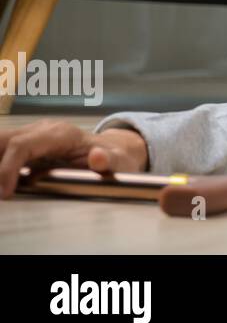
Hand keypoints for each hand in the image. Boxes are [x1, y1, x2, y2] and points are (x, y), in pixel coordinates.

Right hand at [0, 120, 147, 198]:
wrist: (113, 152)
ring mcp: (33, 136)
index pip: (22, 145)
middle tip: (0, 192)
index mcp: (61, 134)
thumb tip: (97, 157)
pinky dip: (2, 164)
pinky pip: (5, 150)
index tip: (5, 193)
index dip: (8, 168)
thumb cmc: (114, 158)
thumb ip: (109, 161)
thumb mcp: (119, 162)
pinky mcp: (27, 145)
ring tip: (3, 188)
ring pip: (2, 142)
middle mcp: (43, 130)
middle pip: (4, 139)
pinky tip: (5, 183)